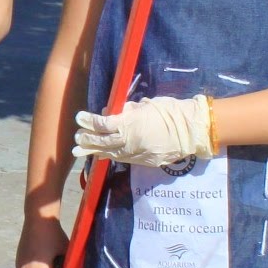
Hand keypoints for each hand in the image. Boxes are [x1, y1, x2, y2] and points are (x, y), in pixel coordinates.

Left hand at [73, 94, 213, 166]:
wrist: (190, 131)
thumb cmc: (170, 111)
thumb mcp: (146, 105)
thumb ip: (127, 110)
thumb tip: (112, 111)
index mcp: (129, 123)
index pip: (102, 123)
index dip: (89, 121)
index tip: (79, 117)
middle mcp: (128, 140)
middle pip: (102, 141)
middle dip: (87, 139)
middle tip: (76, 138)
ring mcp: (135, 153)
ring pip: (109, 153)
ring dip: (94, 151)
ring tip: (80, 151)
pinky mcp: (142, 161)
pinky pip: (122, 159)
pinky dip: (110, 156)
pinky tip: (101, 155)